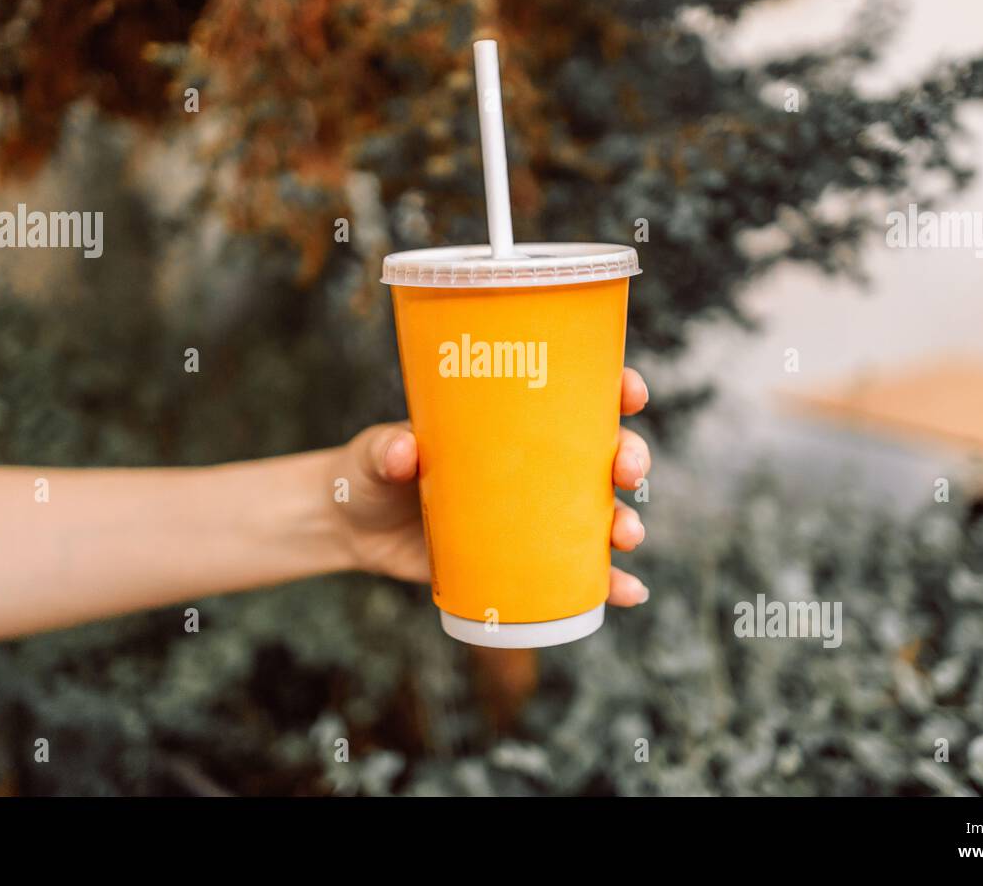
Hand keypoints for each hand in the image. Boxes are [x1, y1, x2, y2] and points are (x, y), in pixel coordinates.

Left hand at [332, 367, 651, 606]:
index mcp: (508, 422)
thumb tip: (403, 452)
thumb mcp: (373, 454)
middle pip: (602, 455)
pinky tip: (628, 593)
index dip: (614, 390)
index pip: (574, 396)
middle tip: (628, 473)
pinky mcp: (523, 560)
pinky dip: (609, 583)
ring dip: (626, 523)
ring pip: (600, 513)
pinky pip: (578, 572)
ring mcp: (532, 514)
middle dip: (630, 459)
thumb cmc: (367, 473)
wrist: (352, 530)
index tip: (631, 394)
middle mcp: (532, 465)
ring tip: (628, 536)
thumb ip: (385, 451)